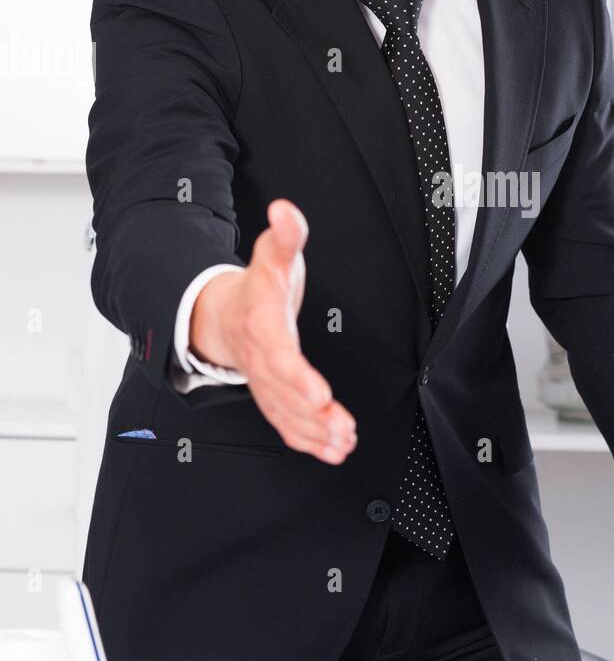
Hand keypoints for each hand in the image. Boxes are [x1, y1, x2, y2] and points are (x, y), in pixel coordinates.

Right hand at [188, 198, 356, 463]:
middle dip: (313, 414)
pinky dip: (308, 440)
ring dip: (315, 432)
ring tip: (343, 442)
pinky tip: (333, 450)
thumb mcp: (271, 255)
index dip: (298, 378)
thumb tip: (285, 210)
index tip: (320, 393)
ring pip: (286, 413)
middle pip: (285, 392)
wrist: (223, 315)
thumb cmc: (256, 287)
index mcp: (261, 326)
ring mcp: (264, 381)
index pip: (279, 357)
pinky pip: (286, 423)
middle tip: (342, 427)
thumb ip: (285, 235)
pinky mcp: (272, 395)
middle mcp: (261, 359)